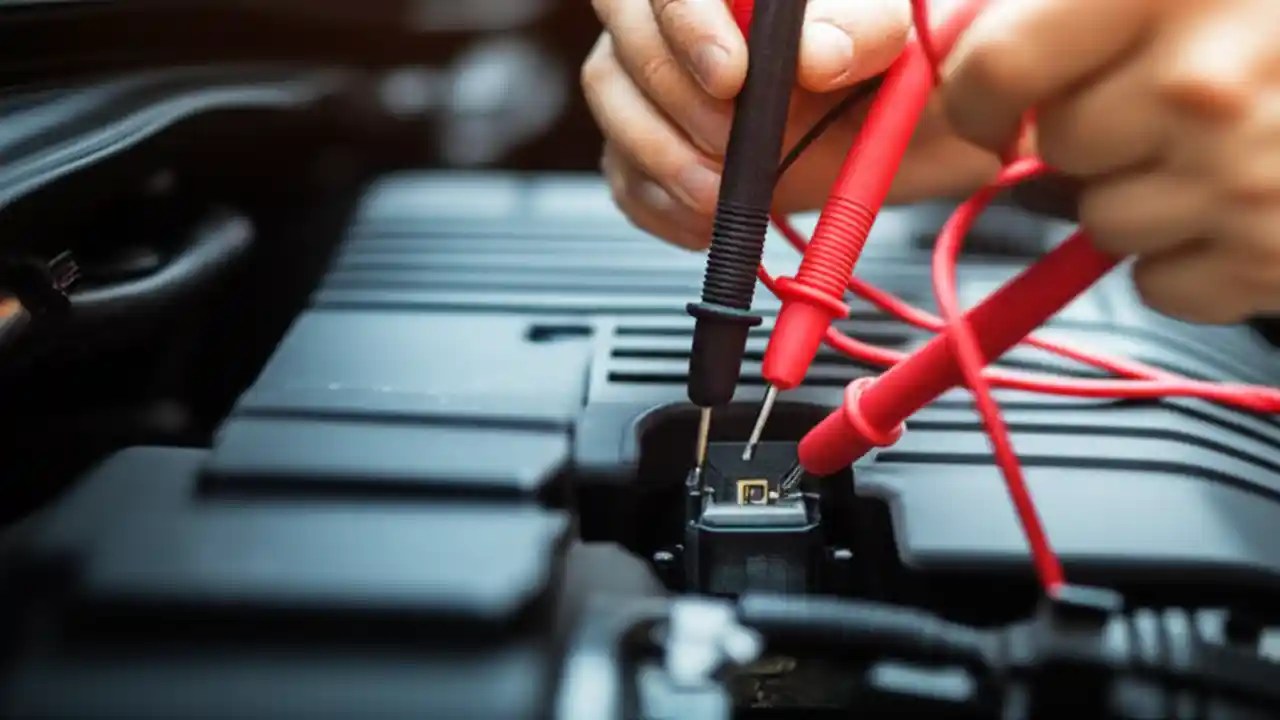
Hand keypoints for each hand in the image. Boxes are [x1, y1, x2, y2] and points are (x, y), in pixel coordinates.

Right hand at [582, 0, 998, 249]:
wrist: (862, 120)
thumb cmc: (864, 57)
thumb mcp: (882, 35)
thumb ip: (857, 31)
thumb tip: (818, 54)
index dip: (687, 26)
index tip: (731, 77)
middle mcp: (666, 19)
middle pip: (622, 43)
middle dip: (674, 100)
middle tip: (731, 143)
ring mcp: (643, 82)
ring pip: (611, 106)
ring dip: (663, 157)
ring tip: (722, 192)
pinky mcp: (638, 146)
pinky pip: (622, 175)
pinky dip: (661, 205)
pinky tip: (707, 220)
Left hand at [944, 0, 1279, 323]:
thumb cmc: (1264, 18)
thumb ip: (1055, 2)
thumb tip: (941, 39)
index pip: (996, 69)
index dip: (980, 95)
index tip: (1001, 103)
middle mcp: (1198, 83)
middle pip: (1056, 149)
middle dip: (1088, 135)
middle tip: (1164, 103)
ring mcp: (1238, 176)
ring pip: (1104, 223)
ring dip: (1138, 197)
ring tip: (1215, 147)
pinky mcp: (1267, 257)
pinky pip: (1160, 285)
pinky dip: (1188, 258)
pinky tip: (1239, 201)